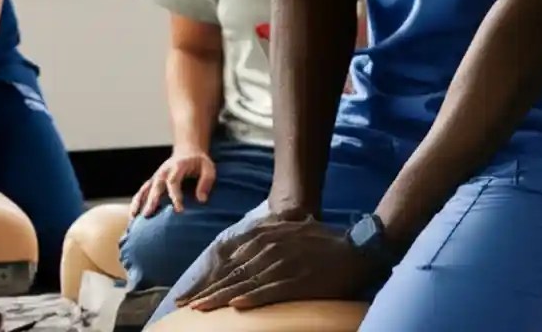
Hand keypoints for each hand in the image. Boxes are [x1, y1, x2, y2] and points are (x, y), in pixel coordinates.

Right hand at [130, 148, 215, 217]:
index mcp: (178, 167)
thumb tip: (201, 200)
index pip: (174, 182)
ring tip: (133, 217)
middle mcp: (164, 171)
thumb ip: (205, 182)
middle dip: (152, 201)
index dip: (175, 196)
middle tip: (148, 214)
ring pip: (145, 189)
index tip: (179, 210)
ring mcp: (156, 176)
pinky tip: (132, 216)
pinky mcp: (153, 181)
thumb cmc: (199, 162)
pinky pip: (142, 192)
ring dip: (138, 202)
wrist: (188, 151)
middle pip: (156, 186)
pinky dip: (136, 202)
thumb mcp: (208, 168)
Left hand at [176, 215, 381, 311]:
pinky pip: (270, 291)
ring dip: (220, 298)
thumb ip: (269, 238)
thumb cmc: (325, 242)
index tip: (191, 293)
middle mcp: (270, 250)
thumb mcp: (291, 231)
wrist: (356, 248)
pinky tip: (236, 306)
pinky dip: (252, 299)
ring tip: (200, 309)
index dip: (209, 279)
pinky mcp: (298, 281)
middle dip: (207, 291)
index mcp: (267, 238)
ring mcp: (283, 265)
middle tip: (185, 305)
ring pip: (245, 284)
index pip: (230, 262)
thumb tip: (246, 252)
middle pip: (232, 274)